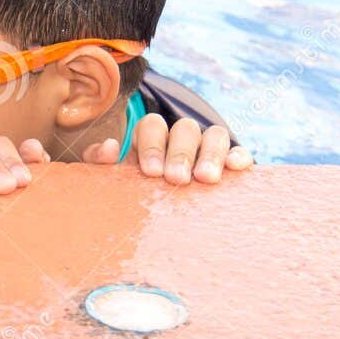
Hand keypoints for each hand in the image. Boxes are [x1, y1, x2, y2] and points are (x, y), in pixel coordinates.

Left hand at [107, 114, 252, 183]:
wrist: (165, 213)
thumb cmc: (134, 189)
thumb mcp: (114, 177)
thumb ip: (100, 162)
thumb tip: (110, 147)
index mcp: (150, 137)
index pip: (151, 125)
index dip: (151, 145)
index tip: (151, 172)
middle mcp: (180, 138)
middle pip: (185, 128)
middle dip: (180, 153)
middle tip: (177, 178)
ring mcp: (207, 147)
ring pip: (215, 134)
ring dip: (211, 154)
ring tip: (205, 179)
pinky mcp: (231, 161)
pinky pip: (239, 150)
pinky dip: (238, 155)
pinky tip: (235, 168)